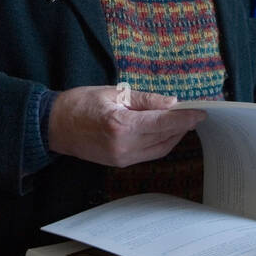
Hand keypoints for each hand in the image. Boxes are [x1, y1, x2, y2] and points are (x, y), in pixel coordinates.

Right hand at [47, 86, 205, 166]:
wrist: (54, 125)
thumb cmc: (81, 103)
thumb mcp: (114, 93)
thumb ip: (145, 100)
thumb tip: (171, 103)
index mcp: (121, 125)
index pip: (162, 123)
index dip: (185, 118)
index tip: (201, 112)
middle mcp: (123, 146)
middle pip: (164, 137)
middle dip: (183, 125)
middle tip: (194, 112)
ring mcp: (121, 158)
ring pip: (160, 148)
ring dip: (174, 135)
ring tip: (184, 120)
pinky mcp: (119, 163)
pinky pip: (149, 153)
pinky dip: (162, 142)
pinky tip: (166, 130)